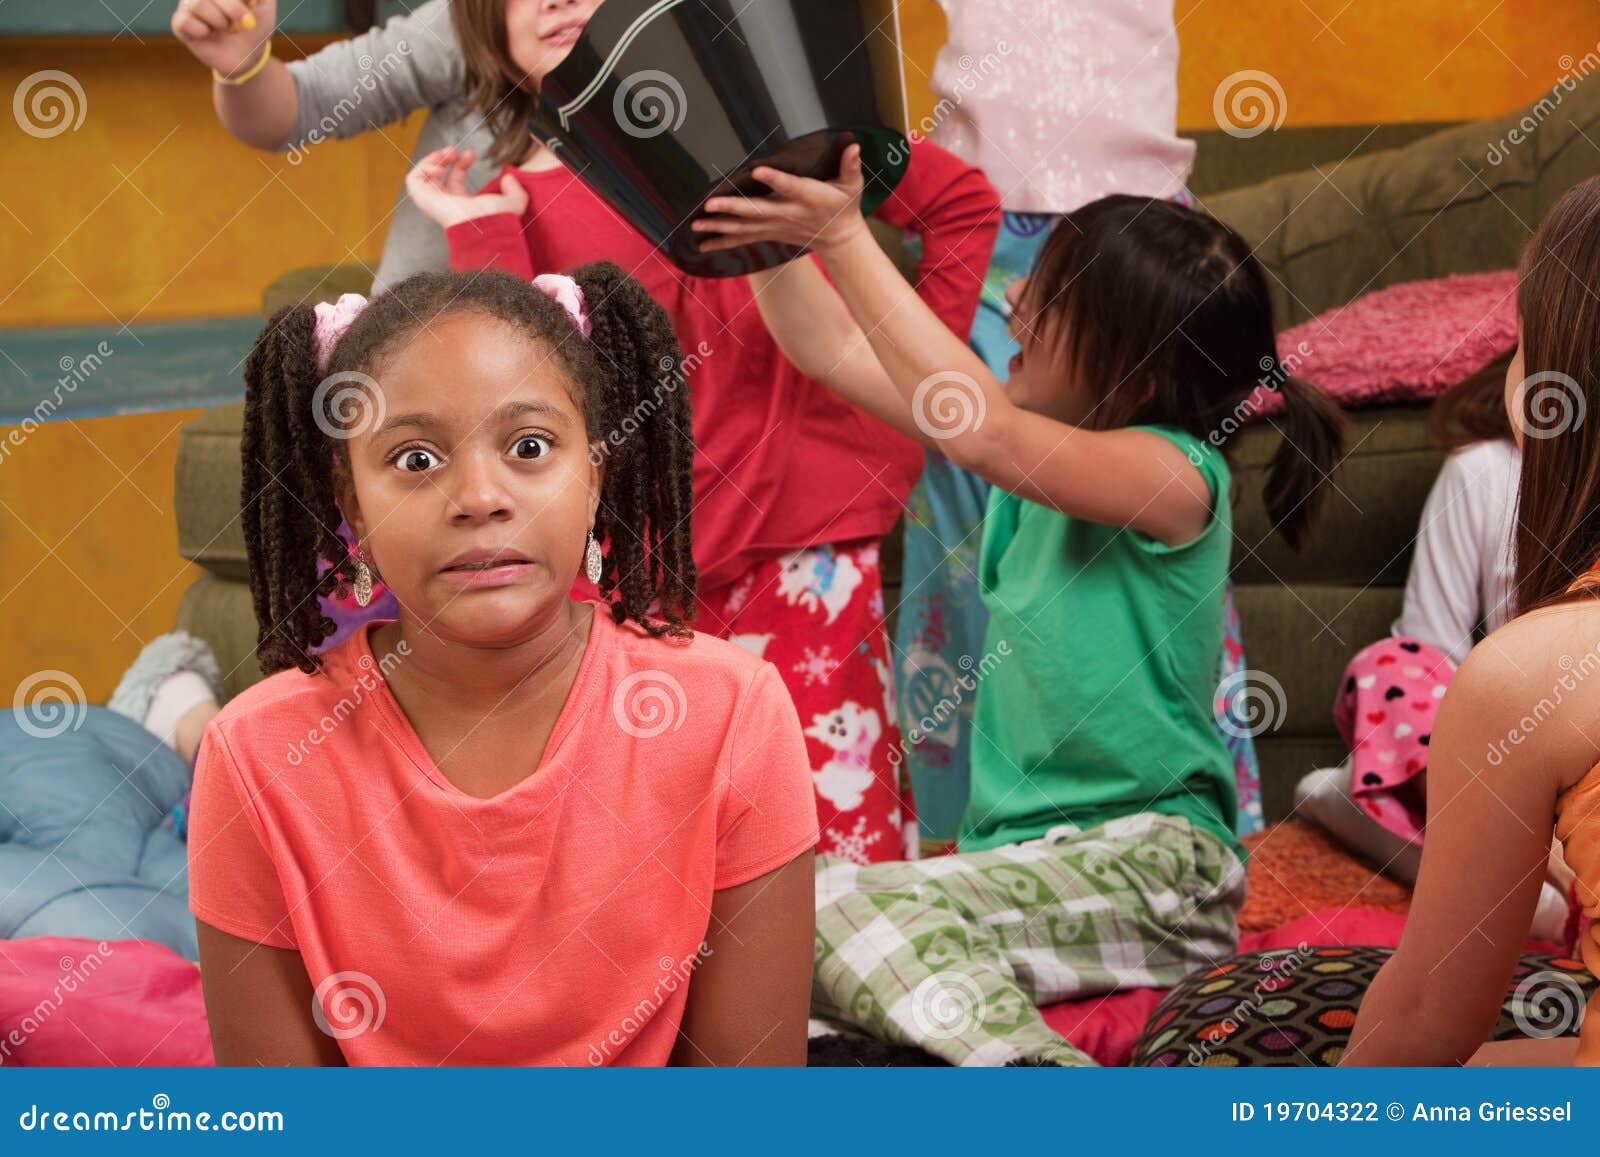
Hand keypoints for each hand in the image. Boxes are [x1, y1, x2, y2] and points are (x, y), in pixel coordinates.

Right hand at [172, 0, 275, 77]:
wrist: (249, 55)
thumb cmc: (255, 25)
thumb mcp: (264, 3)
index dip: (234, 2)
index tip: (252, 4)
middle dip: (233, 8)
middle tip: (246, 21)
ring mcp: (187, 4)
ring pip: (197, 4)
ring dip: (219, 21)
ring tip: (225, 28)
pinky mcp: (179, 23)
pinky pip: (186, 21)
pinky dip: (203, 31)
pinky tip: (209, 34)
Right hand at [404, 147, 529, 228]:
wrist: (483, 226)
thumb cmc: (497, 219)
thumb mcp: (514, 202)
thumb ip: (516, 190)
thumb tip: (509, 178)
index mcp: (463, 205)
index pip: (456, 179)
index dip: (461, 162)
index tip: (471, 153)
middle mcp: (446, 204)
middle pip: (438, 175)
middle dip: (444, 157)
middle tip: (453, 150)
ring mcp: (434, 202)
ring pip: (423, 176)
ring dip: (432, 159)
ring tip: (445, 155)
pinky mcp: (423, 199)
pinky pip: (413, 179)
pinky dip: (423, 167)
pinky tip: (438, 167)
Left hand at [694, 143, 869, 254]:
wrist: (838, 237)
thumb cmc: (844, 205)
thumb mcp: (853, 184)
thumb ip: (850, 165)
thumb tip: (854, 145)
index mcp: (807, 197)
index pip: (789, 186)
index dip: (774, 179)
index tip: (757, 170)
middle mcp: (787, 213)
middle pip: (756, 211)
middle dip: (732, 208)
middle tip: (709, 205)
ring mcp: (775, 226)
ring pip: (744, 227)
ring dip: (719, 226)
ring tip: (696, 225)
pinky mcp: (768, 233)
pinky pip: (742, 239)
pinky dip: (722, 242)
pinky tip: (702, 244)